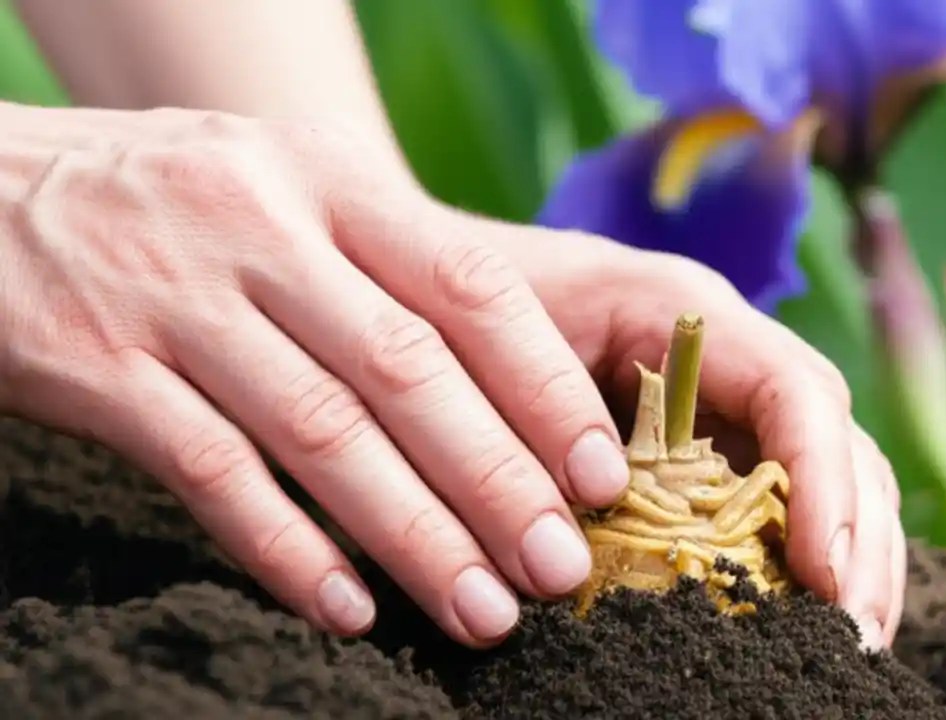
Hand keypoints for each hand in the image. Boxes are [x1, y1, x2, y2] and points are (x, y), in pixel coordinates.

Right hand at [0, 103, 632, 646]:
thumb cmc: (175, 196)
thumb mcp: (287, 186)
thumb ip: (385, 261)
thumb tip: (513, 374)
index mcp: (329, 178)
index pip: (467, 285)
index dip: (543, 385)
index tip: (601, 474)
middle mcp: (263, 227)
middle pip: (409, 370)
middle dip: (499, 479)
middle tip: (560, 567)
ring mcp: (176, 298)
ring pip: (323, 432)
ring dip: (415, 533)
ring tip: (483, 608)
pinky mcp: (95, 367)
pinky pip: (211, 473)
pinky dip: (289, 548)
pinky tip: (350, 609)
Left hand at [441, 217, 908, 649]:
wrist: (430, 285)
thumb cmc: (458, 306)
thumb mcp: (496, 348)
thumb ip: (548, 424)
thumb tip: (586, 538)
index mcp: (684, 314)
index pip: (792, 387)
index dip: (822, 479)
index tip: (825, 572)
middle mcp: (724, 356)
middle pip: (833, 438)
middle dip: (856, 540)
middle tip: (855, 637)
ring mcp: (723, 403)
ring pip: (828, 474)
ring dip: (852, 562)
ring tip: (851, 646)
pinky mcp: (708, 450)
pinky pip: (780, 504)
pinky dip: (806, 566)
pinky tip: (810, 622)